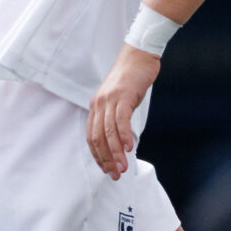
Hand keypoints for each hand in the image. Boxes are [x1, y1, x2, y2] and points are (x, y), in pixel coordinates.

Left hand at [87, 46, 161, 177]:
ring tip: (123, 167)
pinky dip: (124, 136)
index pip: (92, 137)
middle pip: (98, 138)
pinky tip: (130, 148)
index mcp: (96, 106)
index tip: (106, 169)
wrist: (138, 55)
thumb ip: (116, 116)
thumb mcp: (119, 99)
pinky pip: (121, 120)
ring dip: (116, 153)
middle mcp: (99, 104)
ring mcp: (110, 100)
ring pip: (108, 133)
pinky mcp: (123, 96)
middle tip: (115, 175)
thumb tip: (121, 138)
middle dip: (106, 160)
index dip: (98, 156)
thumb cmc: (131, 78)